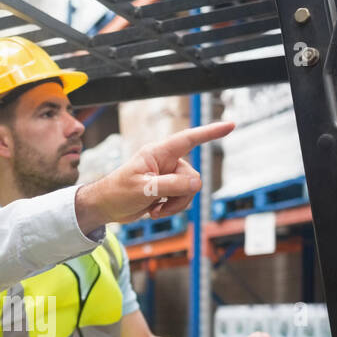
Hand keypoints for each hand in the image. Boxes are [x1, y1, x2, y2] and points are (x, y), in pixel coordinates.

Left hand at [74, 121, 234, 232]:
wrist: (106, 207)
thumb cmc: (118, 192)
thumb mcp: (144, 189)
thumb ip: (171, 185)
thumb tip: (197, 184)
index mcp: (158, 153)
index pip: (189, 139)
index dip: (210, 132)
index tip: (230, 125)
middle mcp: (165, 162)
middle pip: (191, 177)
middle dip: (180, 196)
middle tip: (159, 205)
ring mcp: (167, 176)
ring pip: (188, 191)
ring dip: (174, 205)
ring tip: (155, 210)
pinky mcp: (166, 189)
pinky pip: (181, 199)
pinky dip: (170, 209)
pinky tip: (154, 211)